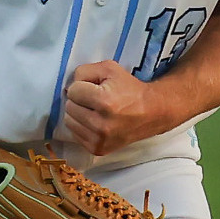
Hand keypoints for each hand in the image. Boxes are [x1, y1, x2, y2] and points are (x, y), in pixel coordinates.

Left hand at [62, 60, 176, 156]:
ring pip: (69, 122)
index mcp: (104, 102)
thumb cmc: (129, 89)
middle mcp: (101, 124)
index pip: (73, 91)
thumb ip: (84, 71)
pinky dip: (82, 127)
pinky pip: (75, 135)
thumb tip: (68, 88)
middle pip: (69, 107)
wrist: (151, 113)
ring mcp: (99, 140)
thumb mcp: (109, 68)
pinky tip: (96, 122)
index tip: (96, 88)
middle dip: (80, 100)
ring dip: (79, 114)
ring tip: (95, 111)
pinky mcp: (98, 150)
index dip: (83, 86)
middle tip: (96, 100)